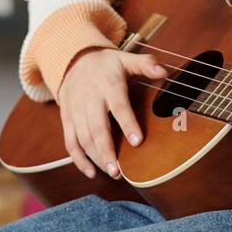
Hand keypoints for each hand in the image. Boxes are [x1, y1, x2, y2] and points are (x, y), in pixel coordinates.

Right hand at [56, 47, 168, 179]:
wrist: (72, 60)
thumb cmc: (106, 64)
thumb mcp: (125, 58)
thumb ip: (145, 64)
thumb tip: (164, 71)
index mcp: (108, 85)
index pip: (118, 106)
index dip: (128, 124)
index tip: (137, 141)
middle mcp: (90, 99)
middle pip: (96, 128)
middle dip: (107, 150)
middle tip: (119, 171)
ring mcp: (76, 110)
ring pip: (83, 138)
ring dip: (96, 158)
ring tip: (113, 173)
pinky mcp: (67, 119)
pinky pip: (70, 142)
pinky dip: (78, 160)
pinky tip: (92, 173)